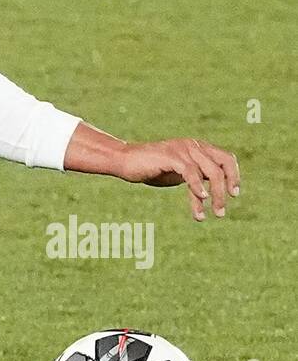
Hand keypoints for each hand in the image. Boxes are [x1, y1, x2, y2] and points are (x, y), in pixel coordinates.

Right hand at [117, 139, 240, 221]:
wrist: (126, 161)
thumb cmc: (151, 168)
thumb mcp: (178, 173)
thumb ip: (195, 177)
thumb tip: (210, 192)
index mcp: (198, 148)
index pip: (226, 159)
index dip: (234, 176)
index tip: (234, 194)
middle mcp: (194, 146)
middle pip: (223, 165)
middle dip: (227, 188)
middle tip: (222, 210)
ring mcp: (183, 149)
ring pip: (211, 172)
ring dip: (216, 196)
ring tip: (215, 214)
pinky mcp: (171, 156)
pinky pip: (191, 172)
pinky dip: (198, 187)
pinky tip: (201, 200)